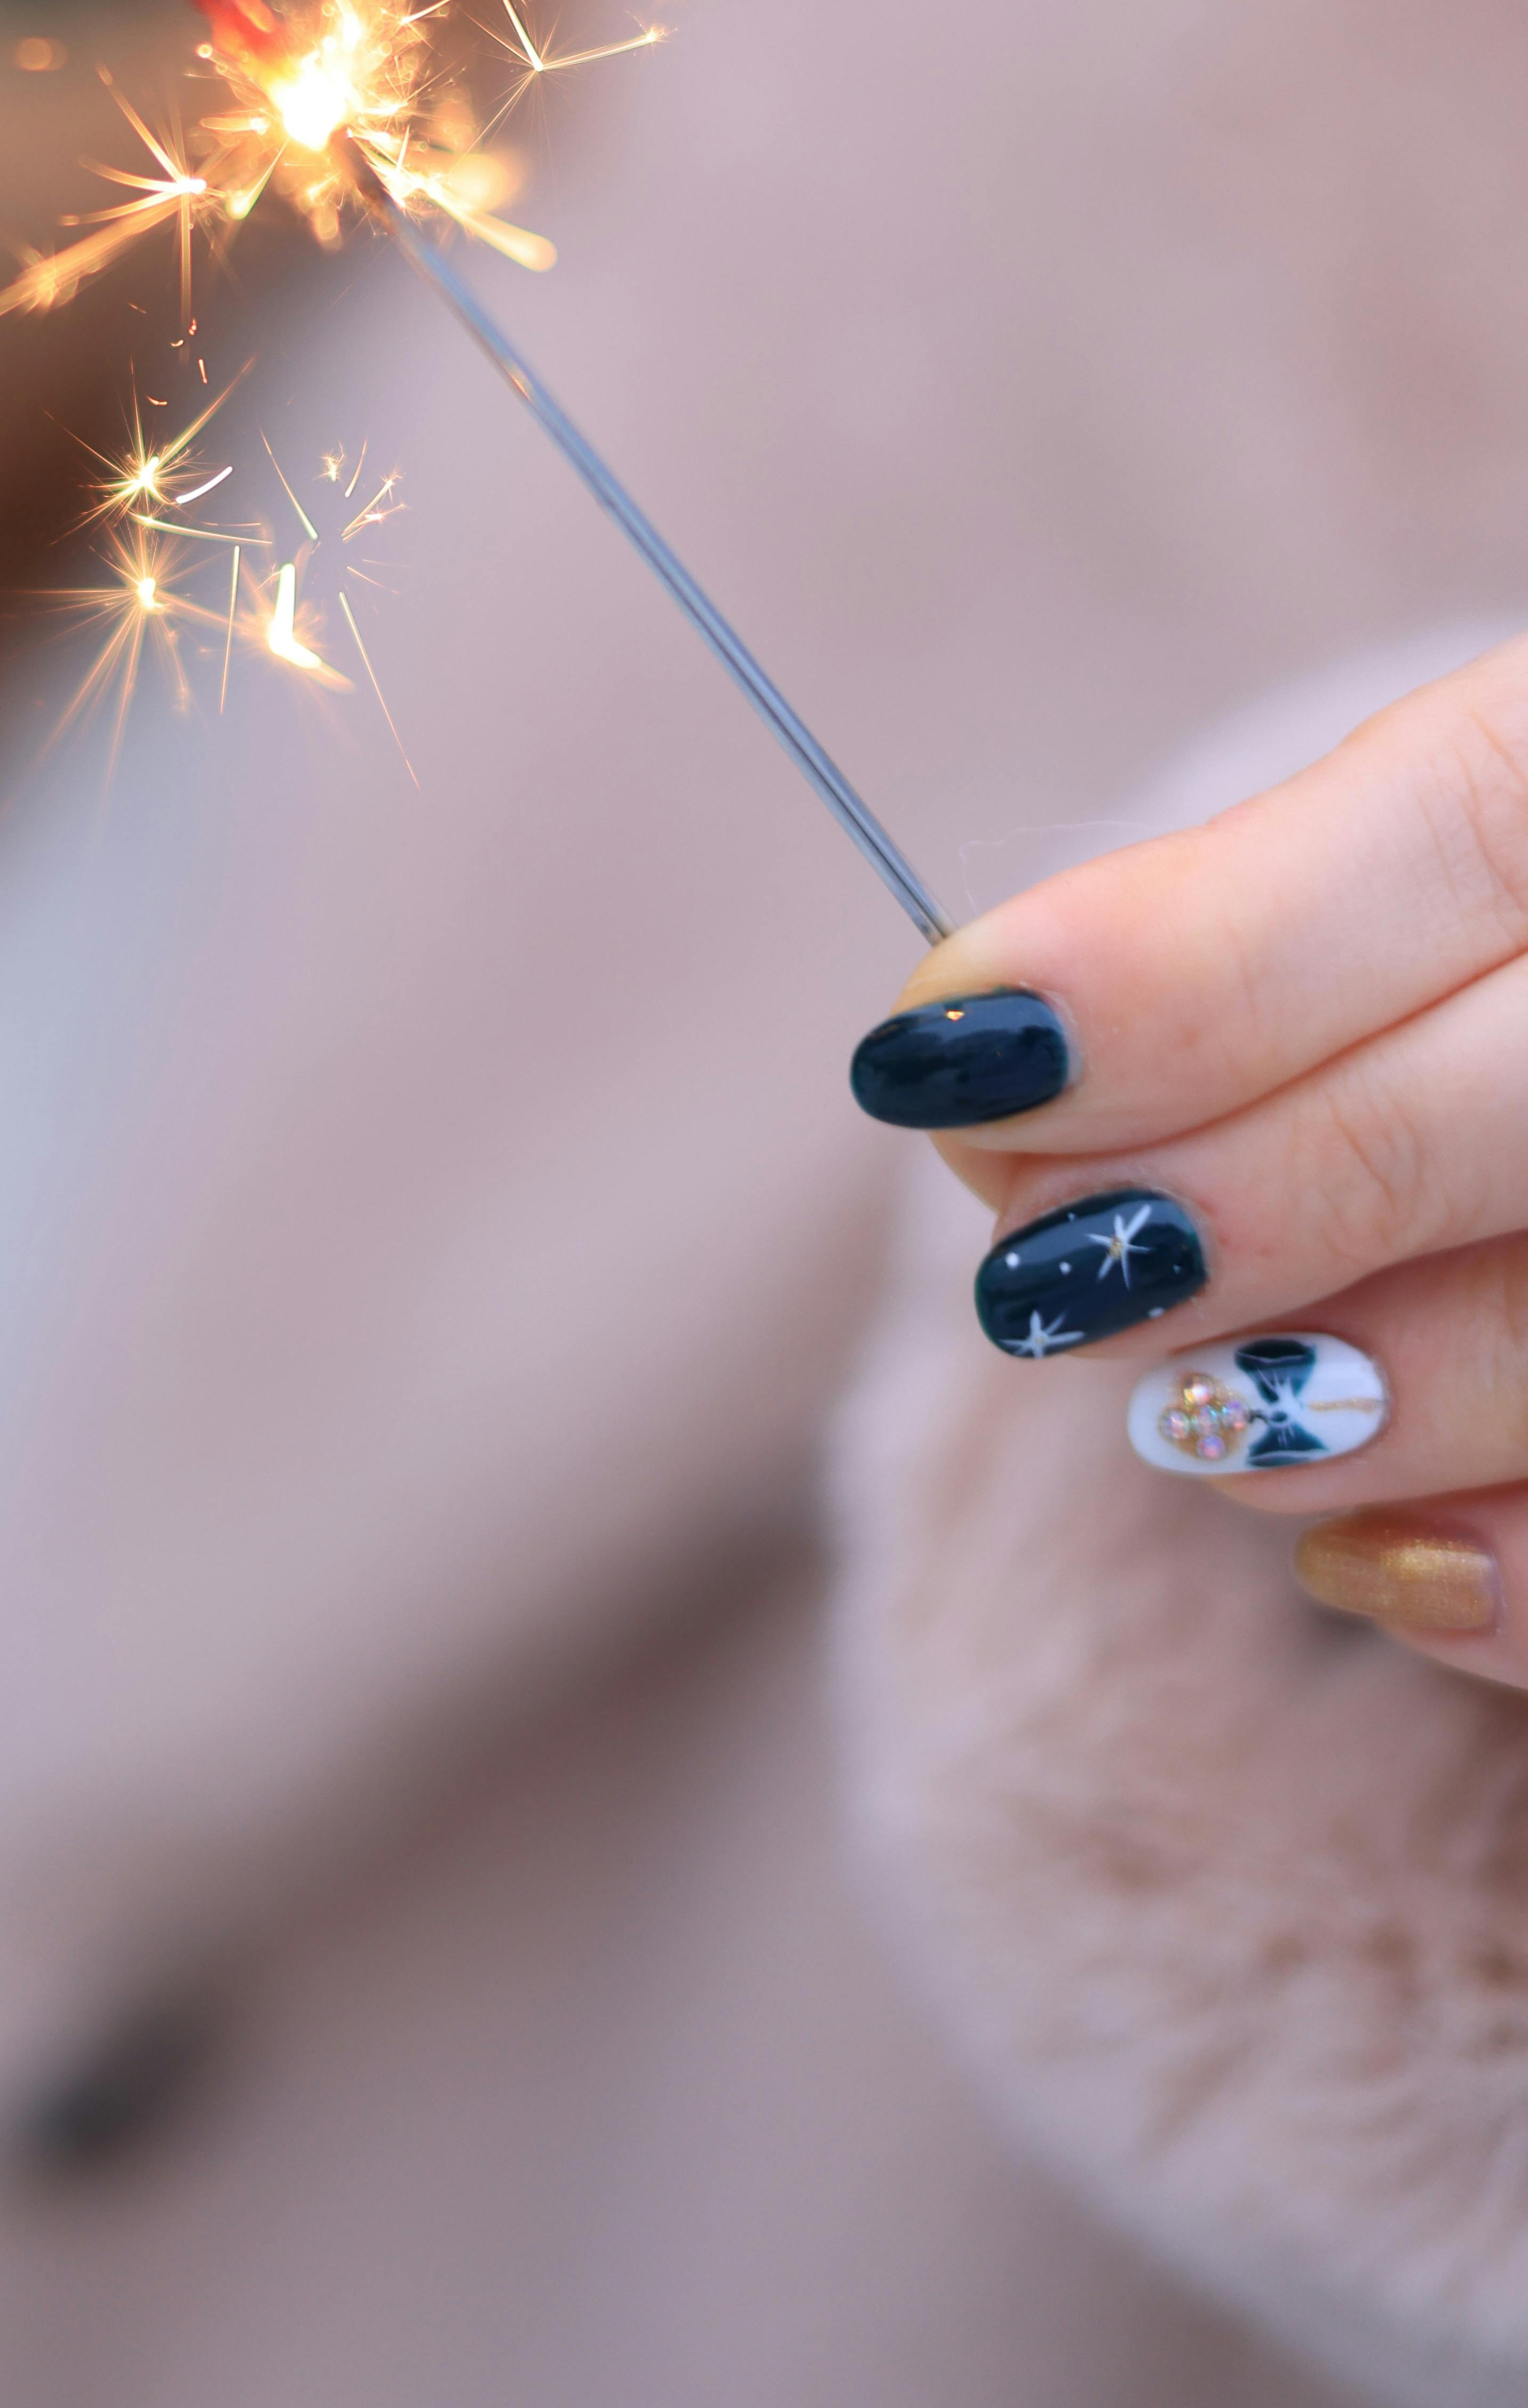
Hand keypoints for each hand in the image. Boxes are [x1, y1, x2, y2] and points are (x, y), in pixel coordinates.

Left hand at [849, 626, 1527, 1682]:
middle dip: (1234, 1201)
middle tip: (1034, 1270)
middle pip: (1501, 1106)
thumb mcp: (1439, 854)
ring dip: (1344, 1398)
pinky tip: (1365, 1546)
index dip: (1192, 961)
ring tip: (1188, 1415)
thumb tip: (971, 1053)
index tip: (937, 1052)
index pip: (1462, 832)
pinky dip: (1495, 1575)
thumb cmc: (1507, 956)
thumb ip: (1251, 923)